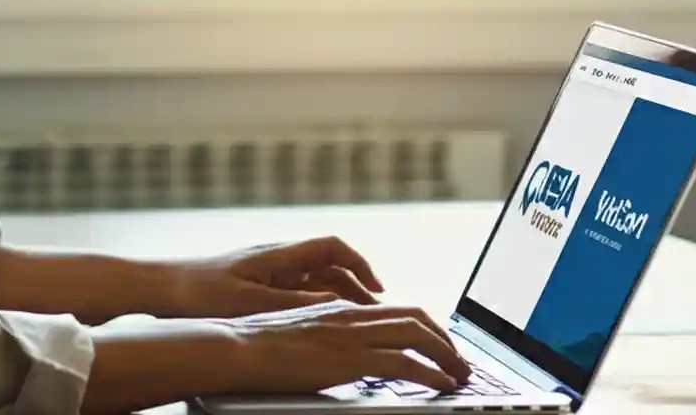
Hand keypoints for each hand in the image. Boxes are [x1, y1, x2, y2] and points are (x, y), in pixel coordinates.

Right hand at [82, 304, 471, 411]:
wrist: (235, 348)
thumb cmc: (254, 348)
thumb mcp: (296, 339)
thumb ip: (324, 344)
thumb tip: (341, 361)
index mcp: (338, 309)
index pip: (396, 311)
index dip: (425, 327)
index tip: (439, 345)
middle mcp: (350, 316)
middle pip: (416, 317)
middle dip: (445, 340)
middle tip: (459, 362)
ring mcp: (352, 335)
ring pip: (419, 335)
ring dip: (448, 356)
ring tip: (461, 376)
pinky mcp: (351, 358)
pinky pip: (406, 363)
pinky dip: (433, 373)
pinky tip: (444, 386)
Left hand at [168, 236, 386, 317]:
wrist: (158, 289)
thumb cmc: (199, 293)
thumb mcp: (252, 302)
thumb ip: (295, 304)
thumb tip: (338, 304)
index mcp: (278, 255)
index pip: (332, 248)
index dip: (360, 266)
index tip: (378, 290)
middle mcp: (276, 259)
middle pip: (328, 268)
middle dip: (355, 288)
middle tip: (375, 317)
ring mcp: (265, 272)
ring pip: (313, 282)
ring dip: (337, 299)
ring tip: (355, 325)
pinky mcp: (254, 287)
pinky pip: (295, 293)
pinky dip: (314, 307)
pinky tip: (318, 327)